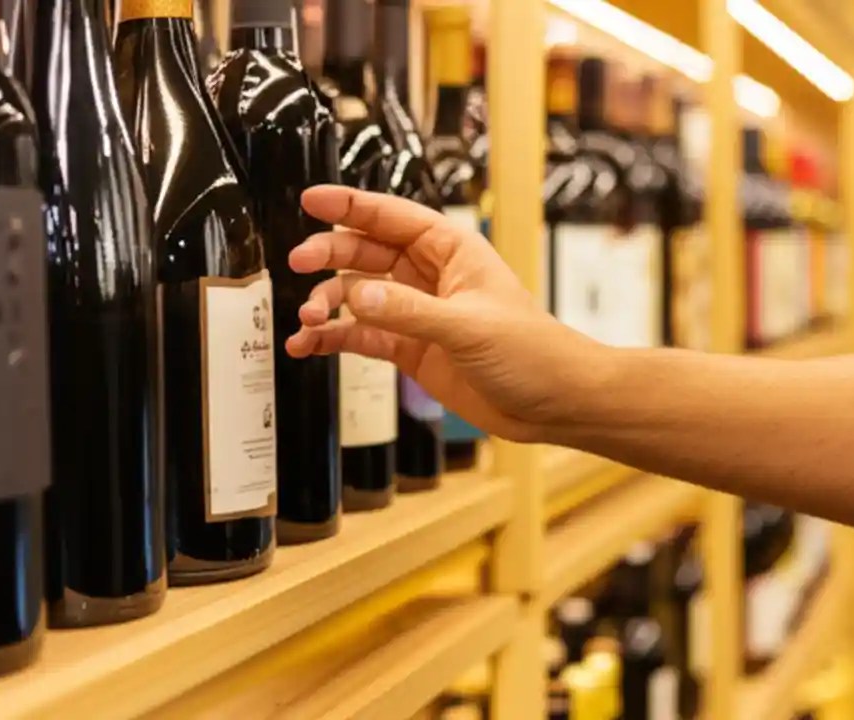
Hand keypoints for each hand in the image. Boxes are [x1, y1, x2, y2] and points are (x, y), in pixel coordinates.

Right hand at [287, 185, 609, 441]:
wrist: (555, 404)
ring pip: (358, 295)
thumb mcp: (470, 326)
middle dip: (329, 255)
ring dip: (328, 303)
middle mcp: (431, 277)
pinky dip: (334, 339)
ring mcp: (418, 314)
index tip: (311, 200)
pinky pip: (362, 336)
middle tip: (298, 263)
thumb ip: (409, 311)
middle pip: (366, 252)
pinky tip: (309, 346)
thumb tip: (356, 296)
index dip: (350, 205)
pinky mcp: (412, 350)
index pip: (392, 217)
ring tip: (308, 320)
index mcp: (452, 251)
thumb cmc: (534, 352)